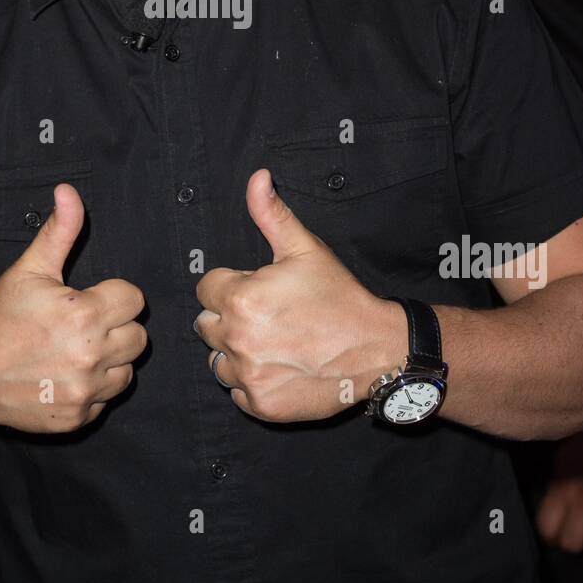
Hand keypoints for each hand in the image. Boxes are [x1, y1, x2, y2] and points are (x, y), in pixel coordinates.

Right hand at [0, 182, 146, 432]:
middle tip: (83, 325)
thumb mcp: (28, 270)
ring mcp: (85, 391)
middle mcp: (91, 354)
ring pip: (127, 370)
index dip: (112, 295)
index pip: (134, 299)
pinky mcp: (77, 418)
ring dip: (109, 360)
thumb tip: (68, 191)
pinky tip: (64, 375)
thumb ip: (59, 231)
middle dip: (116, 327)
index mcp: (85, 313)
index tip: (88, 299)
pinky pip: (106, 399)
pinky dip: (92, 389)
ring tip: (75, 350)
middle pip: (138, 336)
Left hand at [194, 168, 406, 421]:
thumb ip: (271, 214)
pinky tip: (279, 368)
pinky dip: (252, 382)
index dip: (230, 286)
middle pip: (206, 325)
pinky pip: (237, 392)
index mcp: (241, 298)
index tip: (258, 291)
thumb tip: (256, 177)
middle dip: (228, 318)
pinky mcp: (260, 404)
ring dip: (236, 352)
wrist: (376, 349)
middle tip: (266, 317)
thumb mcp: (306, 249)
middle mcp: (237, 339)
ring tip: (272, 343)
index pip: (206, 290)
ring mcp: (248, 376)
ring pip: (217, 361)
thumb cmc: (339, 297)